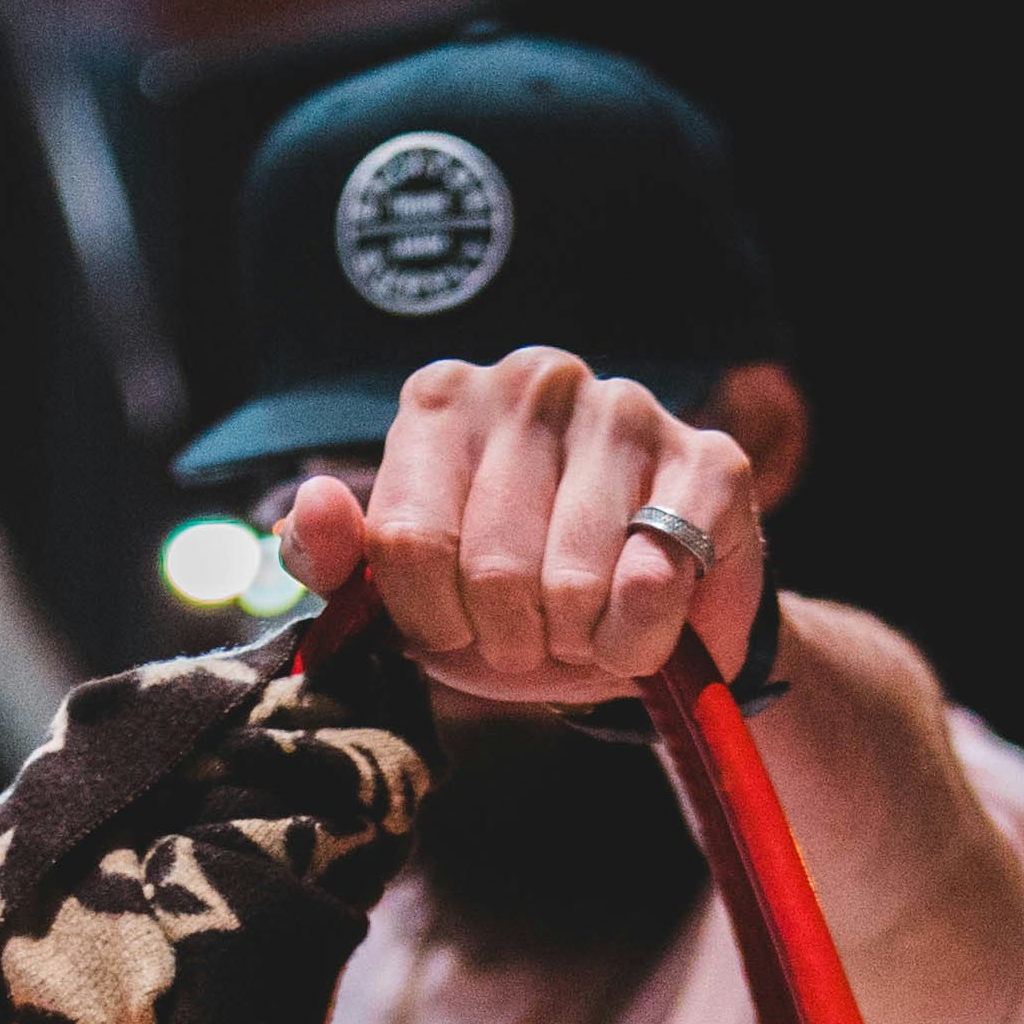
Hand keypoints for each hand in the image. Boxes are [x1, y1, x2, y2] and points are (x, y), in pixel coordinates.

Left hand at [270, 351, 763, 703]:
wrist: (630, 628)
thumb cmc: (500, 604)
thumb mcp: (402, 597)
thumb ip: (338, 560)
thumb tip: (313, 506)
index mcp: (442, 401)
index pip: (406, 541)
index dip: (432, 620)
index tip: (456, 626)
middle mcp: (533, 379)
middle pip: (492, 568)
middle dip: (512, 636)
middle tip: (534, 631)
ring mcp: (625, 408)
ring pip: (574, 584)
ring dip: (579, 644)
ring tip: (587, 625)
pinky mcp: (710, 459)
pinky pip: (655, 586)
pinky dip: (643, 639)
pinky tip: (645, 622)